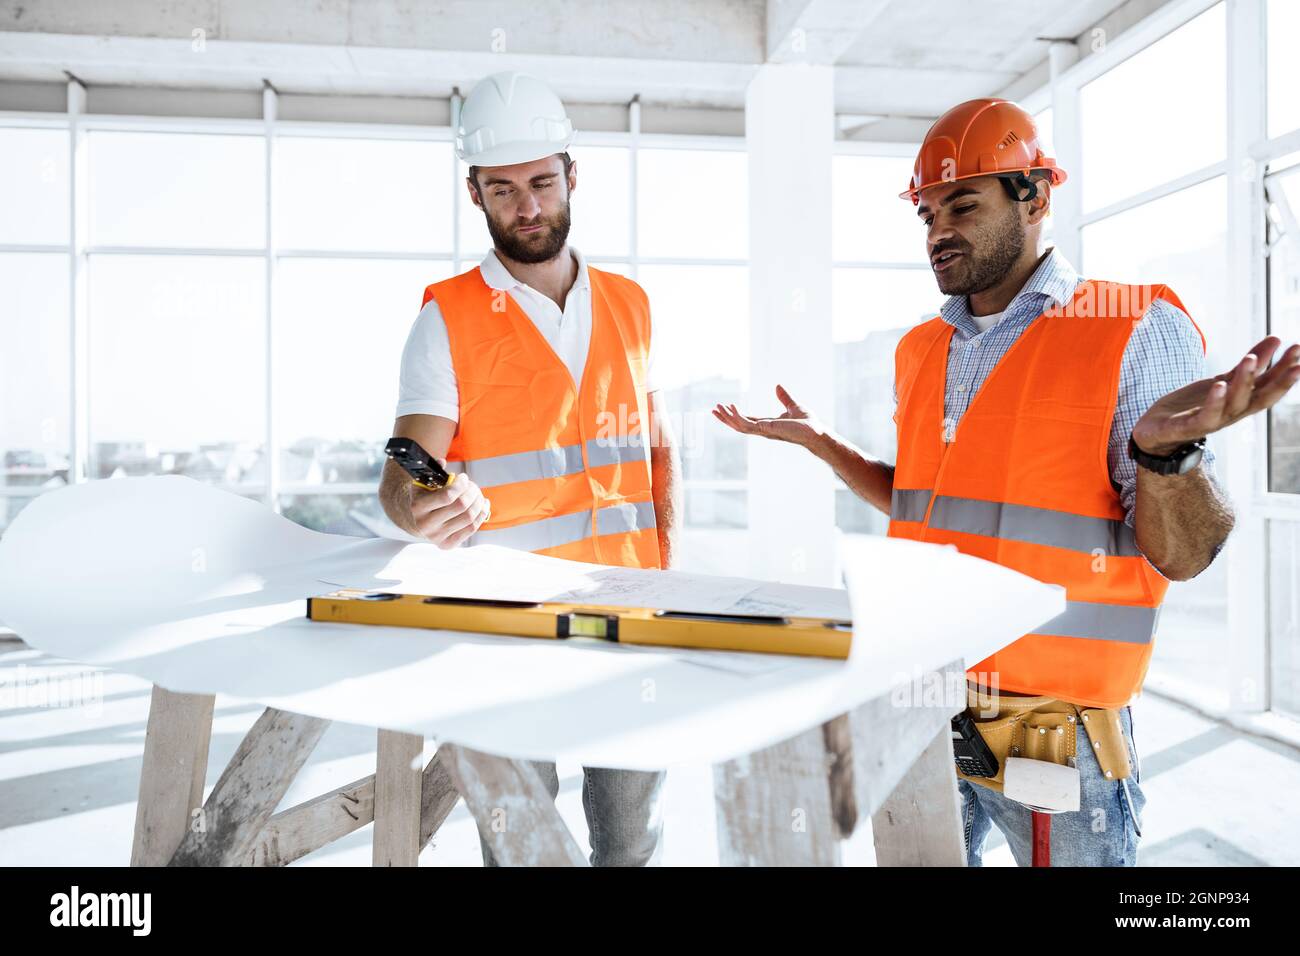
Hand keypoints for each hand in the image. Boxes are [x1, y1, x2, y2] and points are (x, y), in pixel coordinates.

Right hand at [410, 461, 490, 547]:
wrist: (417, 520)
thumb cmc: (423, 497)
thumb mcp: (423, 482)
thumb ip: (433, 471)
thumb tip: (442, 462)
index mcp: (418, 507)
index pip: (447, 496)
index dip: (460, 485)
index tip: (464, 478)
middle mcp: (426, 524)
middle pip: (461, 506)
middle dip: (472, 492)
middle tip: (473, 485)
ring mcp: (437, 537)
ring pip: (469, 518)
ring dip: (478, 502)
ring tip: (478, 493)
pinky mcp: (447, 544)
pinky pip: (471, 529)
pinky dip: (481, 514)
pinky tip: (483, 504)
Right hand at [711, 384, 825, 447]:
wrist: (815, 432)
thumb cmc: (807, 424)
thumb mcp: (793, 406)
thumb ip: (784, 397)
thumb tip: (778, 386)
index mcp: (767, 425)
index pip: (747, 421)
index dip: (735, 415)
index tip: (726, 407)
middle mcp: (763, 430)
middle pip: (739, 425)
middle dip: (726, 419)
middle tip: (713, 410)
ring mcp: (763, 431)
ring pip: (739, 426)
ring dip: (727, 417)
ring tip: (716, 408)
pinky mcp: (766, 429)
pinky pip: (747, 423)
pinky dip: (737, 416)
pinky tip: (731, 407)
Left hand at [1132, 336, 1299, 455]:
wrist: (1156, 432)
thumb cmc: (1193, 406)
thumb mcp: (1222, 380)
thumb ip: (1248, 366)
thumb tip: (1276, 339)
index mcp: (1240, 402)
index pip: (1268, 386)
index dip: (1285, 371)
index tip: (1298, 348)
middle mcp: (1231, 413)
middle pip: (1260, 397)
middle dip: (1279, 380)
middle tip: (1295, 359)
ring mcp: (1211, 421)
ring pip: (1234, 403)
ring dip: (1244, 381)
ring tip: (1250, 359)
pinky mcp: (1187, 427)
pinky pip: (1205, 416)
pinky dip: (1214, 402)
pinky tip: (1219, 385)